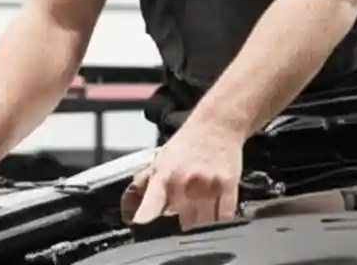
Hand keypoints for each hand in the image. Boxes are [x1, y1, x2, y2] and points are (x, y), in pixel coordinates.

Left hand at [121, 121, 243, 230]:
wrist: (216, 124)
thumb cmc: (187, 144)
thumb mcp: (159, 162)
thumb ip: (144, 188)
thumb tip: (129, 211)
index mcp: (163, 176)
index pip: (150, 206)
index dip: (145, 222)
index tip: (143, 231)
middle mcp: (184, 181)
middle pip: (179, 224)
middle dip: (178, 226)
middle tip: (180, 215)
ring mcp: (207, 184)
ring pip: (202, 224)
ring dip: (200, 225)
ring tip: (199, 208)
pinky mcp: (228, 186)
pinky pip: (223, 217)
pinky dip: (219, 221)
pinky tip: (216, 213)